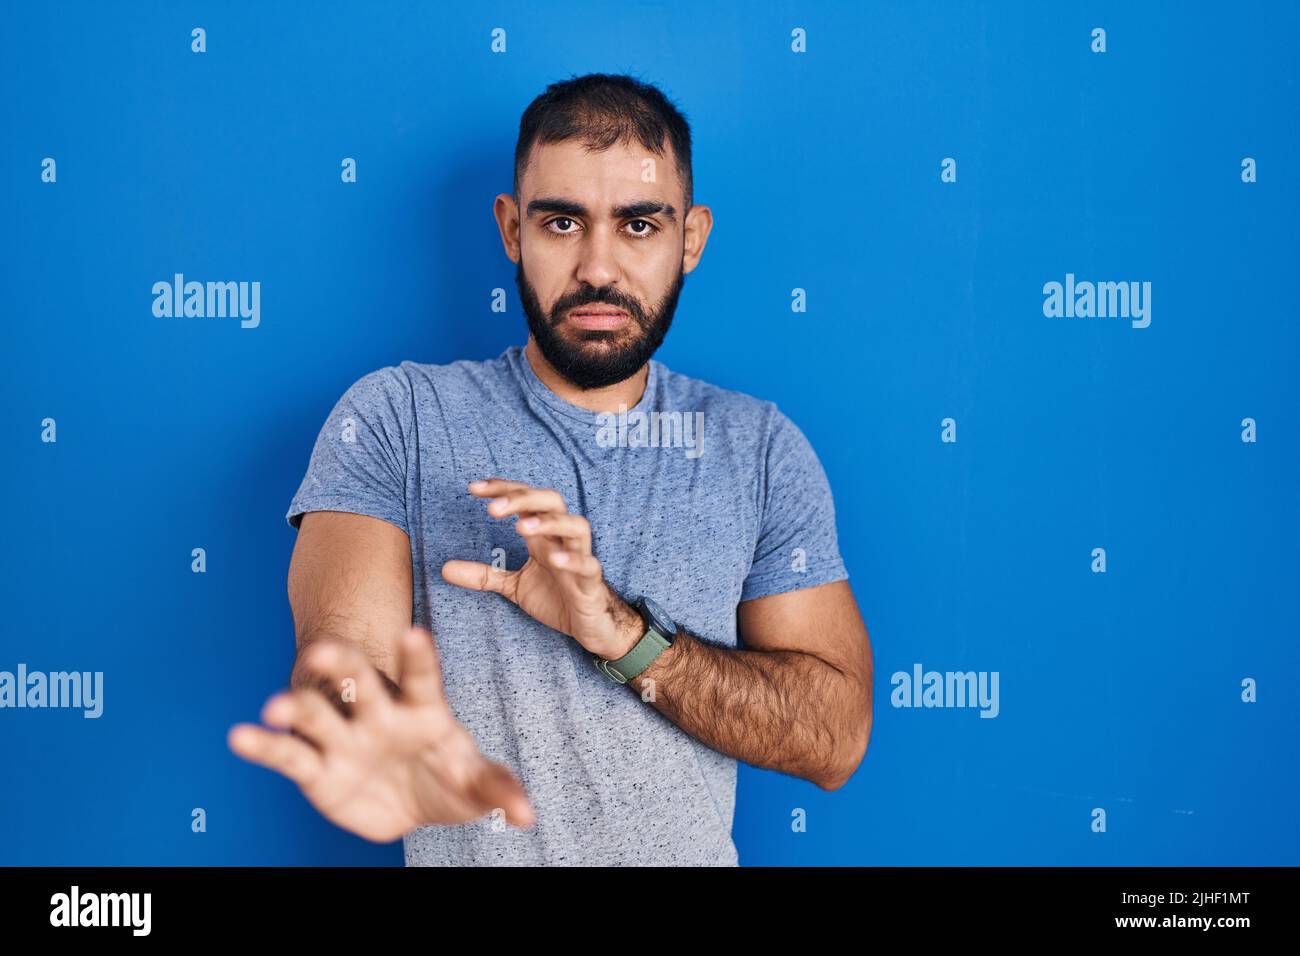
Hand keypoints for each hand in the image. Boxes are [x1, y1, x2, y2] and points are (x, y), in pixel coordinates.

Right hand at [227, 627, 534, 842]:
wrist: (411, 804)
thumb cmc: (447, 777)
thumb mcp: (476, 784)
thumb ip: (499, 792)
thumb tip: (528, 815)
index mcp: (423, 708)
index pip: (423, 676)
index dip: (418, 656)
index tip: (414, 632)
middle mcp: (378, 714)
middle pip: (359, 679)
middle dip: (341, 664)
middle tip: (323, 651)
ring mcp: (344, 738)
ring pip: (317, 713)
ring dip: (296, 707)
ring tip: (275, 705)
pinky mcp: (317, 769)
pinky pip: (288, 755)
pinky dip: (264, 746)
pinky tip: (239, 736)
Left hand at [441, 478, 643, 659]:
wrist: (592, 628)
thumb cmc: (557, 598)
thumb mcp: (514, 586)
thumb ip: (483, 575)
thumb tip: (443, 568)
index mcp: (543, 536)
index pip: (525, 500)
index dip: (502, 489)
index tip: (472, 488)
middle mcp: (562, 540)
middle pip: (551, 501)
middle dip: (523, 498)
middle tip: (492, 508)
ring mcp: (580, 559)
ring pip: (576, 526)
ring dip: (549, 522)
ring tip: (522, 527)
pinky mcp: (592, 584)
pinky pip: (588, 565)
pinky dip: (573, 559)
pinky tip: (555, 559)